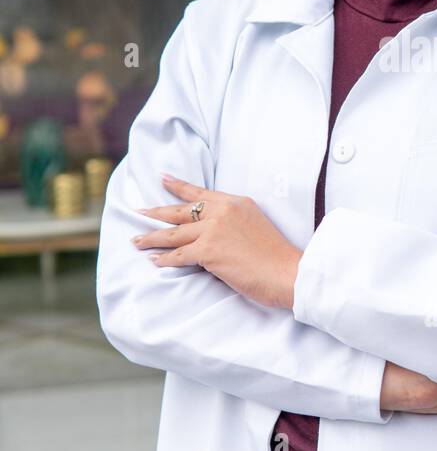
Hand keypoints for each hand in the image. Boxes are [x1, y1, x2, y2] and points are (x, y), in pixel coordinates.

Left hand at [131, 174, 300, 309]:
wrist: (287, 272)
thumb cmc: (276, 256)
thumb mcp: (255, 225)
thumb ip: (232, 222)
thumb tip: (210, 233)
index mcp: (236, 202)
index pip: (200, 193)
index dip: (178, 186)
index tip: (162, 178)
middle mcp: (222, 211)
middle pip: (180, 211)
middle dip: (156, 212)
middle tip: (138, 211)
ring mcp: (213, 230)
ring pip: (173, 233)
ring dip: (151, 238)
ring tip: (136, 240)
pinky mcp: (208, 251)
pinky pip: (178, 255)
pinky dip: (164, 260)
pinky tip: (155, 261)